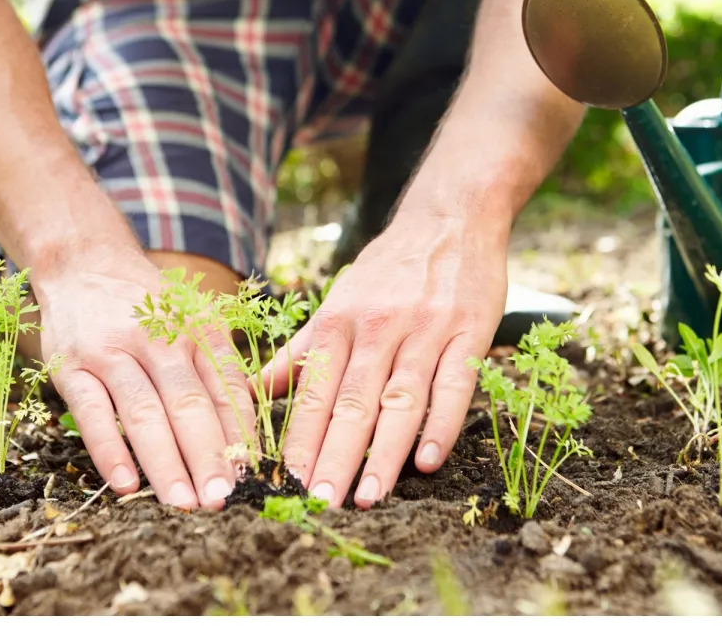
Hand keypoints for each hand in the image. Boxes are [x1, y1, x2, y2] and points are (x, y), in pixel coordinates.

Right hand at [32, 246, 255, 508]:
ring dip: (166, 462)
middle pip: (189, 404)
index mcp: (197, 329)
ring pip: (144, 412)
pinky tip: (126, 484)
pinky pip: (92, 413)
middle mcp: (158, 339)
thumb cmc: (147, 305)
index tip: (252, 475)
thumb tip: (246, 434)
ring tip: (183, 502)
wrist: (83, 262)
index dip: (240, 434)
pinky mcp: (72, 366)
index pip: (226, 386)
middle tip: (222, 498)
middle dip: (208, 456)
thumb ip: (216, 368)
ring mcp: (113, 352)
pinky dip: (110, 450)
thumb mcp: (192, 319)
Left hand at [268, 215, 507, 508]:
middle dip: (334, 456)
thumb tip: (252, 391)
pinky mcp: (469, 332)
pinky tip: (429, 461)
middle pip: (352, 401)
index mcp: (339, 322)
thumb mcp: (337, 301)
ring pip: (400, 399)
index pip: (314, 391)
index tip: (285, 484)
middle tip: (319, 503)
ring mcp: (425, 330)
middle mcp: (378, 327)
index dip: (300, 440)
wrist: (450, 217)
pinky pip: (455, 384)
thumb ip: (301, 351)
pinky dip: (442, 424)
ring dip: (384, 452)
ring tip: (368, 497)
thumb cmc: (388, 269)